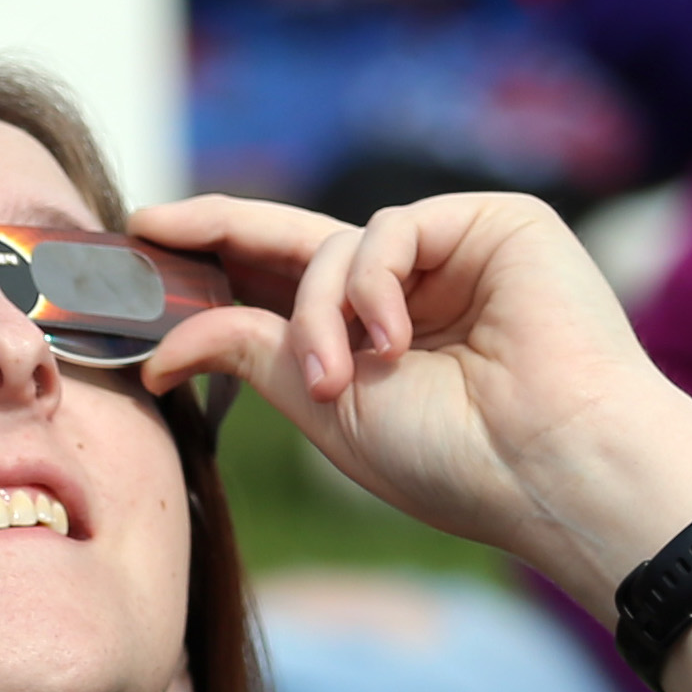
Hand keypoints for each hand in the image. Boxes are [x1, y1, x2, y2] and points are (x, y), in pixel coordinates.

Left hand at [139, 189, 691, 606]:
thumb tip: (165, 342)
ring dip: (316, 315)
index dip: (212, 264)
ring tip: (338, 382)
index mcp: (377, 339)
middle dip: (216, 232)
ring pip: (333, 247)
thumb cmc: (453, 458)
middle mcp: (412, 290)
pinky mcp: (493, 223)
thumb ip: (250, 352)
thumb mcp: (323, 407)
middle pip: (295, 243)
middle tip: (147, 226)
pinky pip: (387, 229)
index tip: (141, 248)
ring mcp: (453, 252)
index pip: (280, 286)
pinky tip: (391, 341)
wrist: (551, 468)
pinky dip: (370, 284)